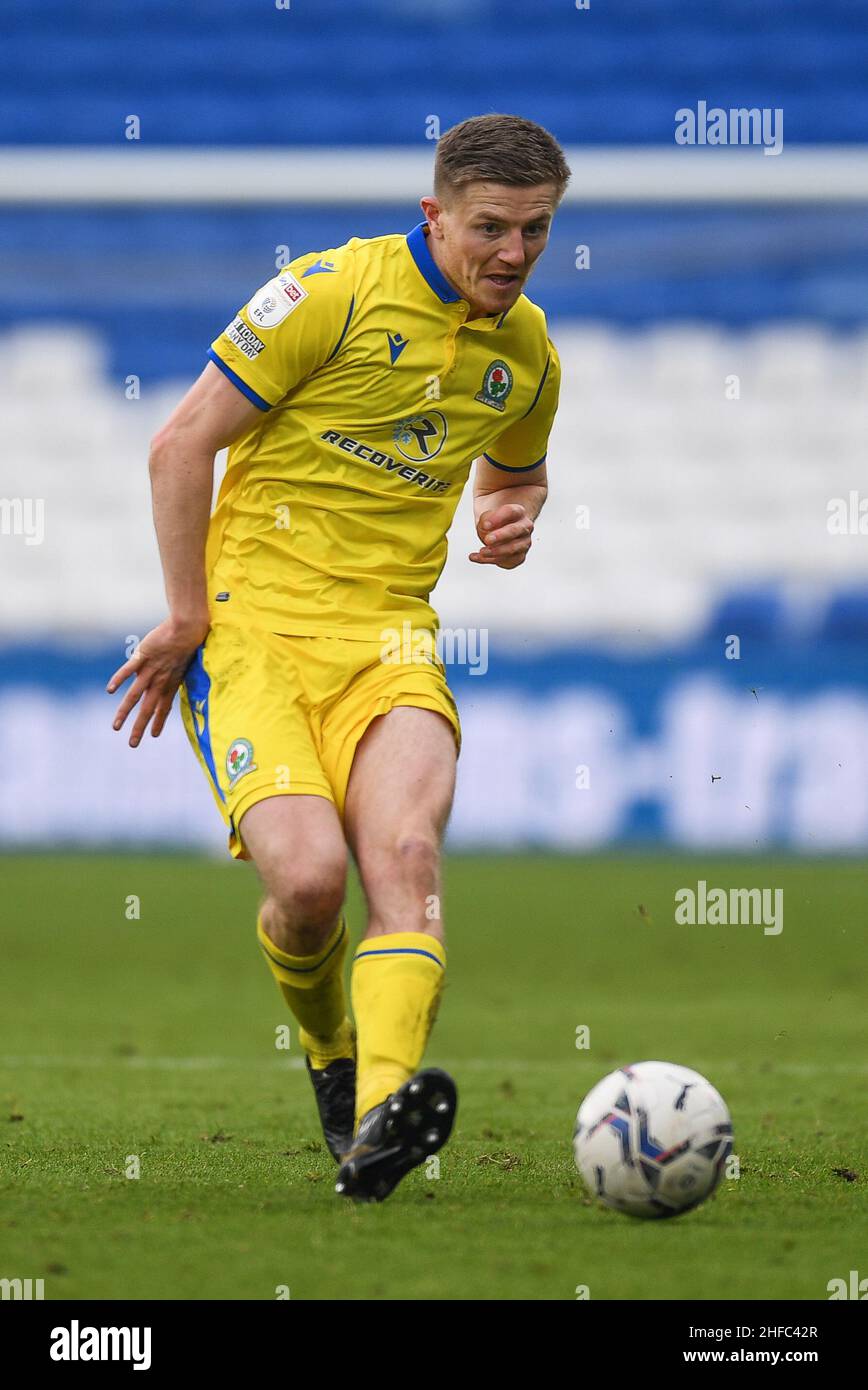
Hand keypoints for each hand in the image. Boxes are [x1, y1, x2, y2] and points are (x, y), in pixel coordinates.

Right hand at [107, 614, 208, 746]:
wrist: (189, 627)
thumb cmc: (190, 642)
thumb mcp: (185, 663)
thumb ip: (173, 672)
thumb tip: (166, 676)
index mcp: (171, 683)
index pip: (164, 708)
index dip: (159, 722)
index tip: (153, 735)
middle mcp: (160, 680)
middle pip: (148, 709)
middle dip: (140, 728)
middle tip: (133, 744)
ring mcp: (150, 670)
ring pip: (135, 695)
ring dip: (124, 712)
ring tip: (116, 727)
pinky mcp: (142, 656)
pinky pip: (128, 670)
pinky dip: (118, 679)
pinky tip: (110, 690)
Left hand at [469, 503, 533, 568]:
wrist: (499, 526)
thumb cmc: (493, 516)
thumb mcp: (486, 508)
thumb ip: (486, 515)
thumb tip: (486, 528)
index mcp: (518, 511)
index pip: (511, 512)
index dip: (498, 518)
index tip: (485, 524)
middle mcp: (524, 527)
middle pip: (515, 531)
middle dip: (501, 536)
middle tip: (487, 540)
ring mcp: (523, 542)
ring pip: (514, 549)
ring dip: (497, 552)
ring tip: (481, 552)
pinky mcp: (517, 556)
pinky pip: (508, 561)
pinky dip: (491, 561)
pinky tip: (476, 557)